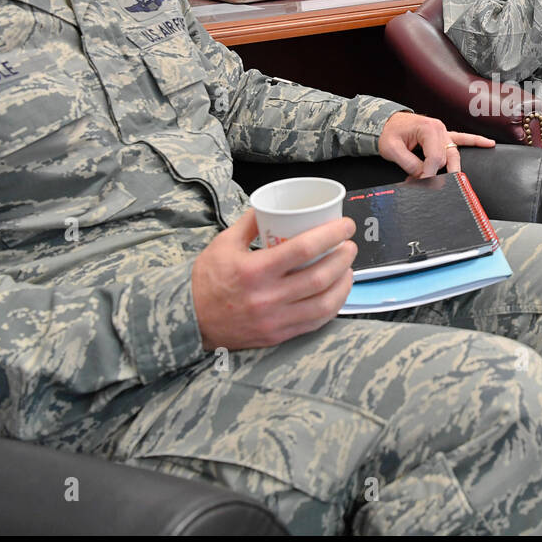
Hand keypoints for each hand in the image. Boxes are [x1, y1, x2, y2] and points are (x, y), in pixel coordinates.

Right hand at [191, 209, 356, 349]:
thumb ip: (250, 223)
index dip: (331, 235)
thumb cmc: (207, 279)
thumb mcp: (224, 244)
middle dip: (343, 258)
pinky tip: (337, 292)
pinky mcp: (279, 335)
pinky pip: (315, 322)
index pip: (303, 249)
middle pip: (320, 276)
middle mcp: (268, 297)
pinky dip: (332, 306)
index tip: (346, 226)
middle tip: (350, 245)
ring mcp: (276, 320)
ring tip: (348, 268)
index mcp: (255, 271)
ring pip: (324, 303)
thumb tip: (273, 206)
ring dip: (344, 283)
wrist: (190, 320)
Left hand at [377, 111, 494, 178]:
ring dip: (455, 169)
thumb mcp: (392, 149)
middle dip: (438, 174)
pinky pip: (463, 139)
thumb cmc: (389, 132)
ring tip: (456, 181)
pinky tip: (489, 144)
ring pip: (455, 154)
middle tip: (431, 186)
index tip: (420, 183)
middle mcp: (439, 129)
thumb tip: (422, 177)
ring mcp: (443, 132)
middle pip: (445, 157)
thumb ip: (409, 163)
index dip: (428, 174)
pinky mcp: (444, 135)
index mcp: (427, 129)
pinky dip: (476, 141)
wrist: (387, 121)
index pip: (434, 157)